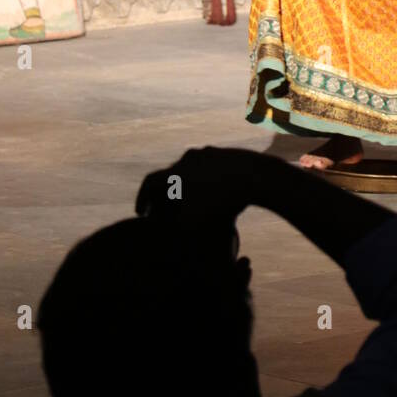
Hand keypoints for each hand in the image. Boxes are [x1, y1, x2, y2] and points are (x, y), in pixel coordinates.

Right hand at [135, 146, 274, 222]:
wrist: (254, 176)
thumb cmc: (220, 204)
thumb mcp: (192, 225)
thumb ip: (170, 234)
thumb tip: (155, 243)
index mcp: (175, 172)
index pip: (149, 183)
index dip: (142, 199)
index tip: (141, 214)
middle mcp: (188, 158)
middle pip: (169, 175)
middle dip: (164, 194)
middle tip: (163, 211)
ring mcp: (208, 153)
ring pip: (189, 170)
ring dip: (184, 186)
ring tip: (187, 203)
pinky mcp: (226, 154)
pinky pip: (209, 168)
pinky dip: (203, 181)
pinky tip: (211, 194)